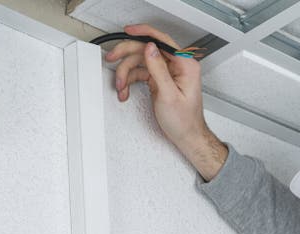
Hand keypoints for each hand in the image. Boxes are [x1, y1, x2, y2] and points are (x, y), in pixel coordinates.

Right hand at [106, 24, 227, 179]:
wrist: (186, 136)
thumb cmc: (184, 121)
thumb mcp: (169, 95)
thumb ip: (159, 70)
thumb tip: (150, 48)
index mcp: (186, 65)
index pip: (163, 41)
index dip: (144, 33)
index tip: (129, 30)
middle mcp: (177, 66)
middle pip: (147, 50)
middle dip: (128, 55)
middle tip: (113, 58)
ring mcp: (168, 73)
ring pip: (141, 62)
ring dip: (126, 72)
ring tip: (121, 86)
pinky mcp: (160, 80)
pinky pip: (141, 73)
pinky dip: (130, 80)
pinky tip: (125, 90)